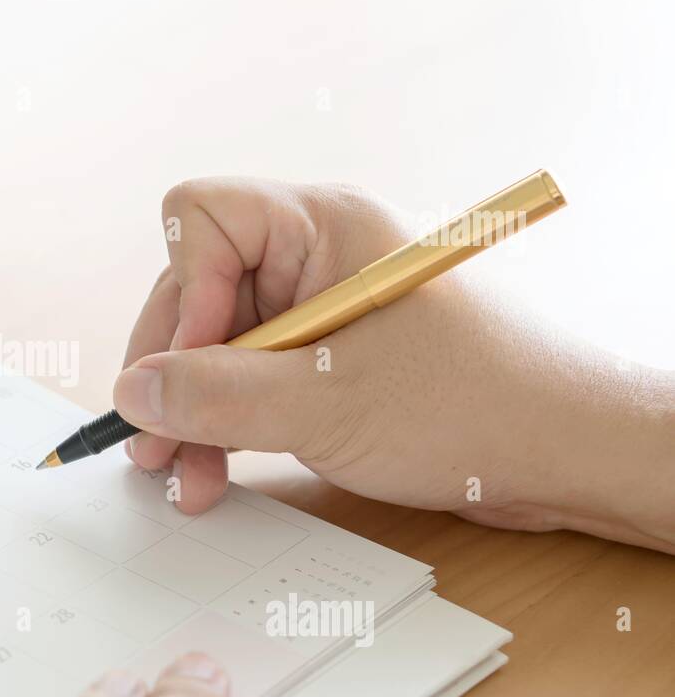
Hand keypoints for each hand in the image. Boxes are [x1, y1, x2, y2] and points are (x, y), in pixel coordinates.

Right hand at [114, 178, 674, 553]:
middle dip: (172, 372)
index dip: (182, 295)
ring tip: (183, 477)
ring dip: (191, 412)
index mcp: (322, 226)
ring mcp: (318, 311)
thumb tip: (132, 390)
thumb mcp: (326, 404)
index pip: (202, 219)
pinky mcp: (324, 360)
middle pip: (197, 291)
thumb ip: (216, 395)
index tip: (187, 369)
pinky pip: (247, 378)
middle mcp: (315, 257)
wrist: (564, 455)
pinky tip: (212, 472)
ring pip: (215, 345)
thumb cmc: (475, 406)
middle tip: (156, 445)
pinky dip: (223, 423)